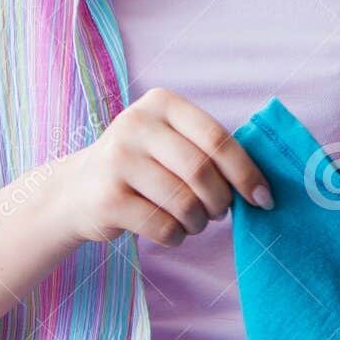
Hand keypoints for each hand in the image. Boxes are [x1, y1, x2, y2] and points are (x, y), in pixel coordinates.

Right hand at [46, 87, 274, 248]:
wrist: (76, 190)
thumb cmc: (143, 167)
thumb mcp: (171, 142)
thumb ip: (209, 151)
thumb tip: (261, 187)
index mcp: (161, 103)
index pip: (217, 139)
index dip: (246, 173)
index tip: (263, 198)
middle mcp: (135, 124)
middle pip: (202, 172)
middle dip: (220, 201)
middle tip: (219, 212)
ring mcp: (117, 161)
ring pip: (184, 203)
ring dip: (199, 222)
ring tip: (192, 220)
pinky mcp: (106, 199)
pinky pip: (163, 227)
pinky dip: (176, 236)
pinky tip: (169, 230)